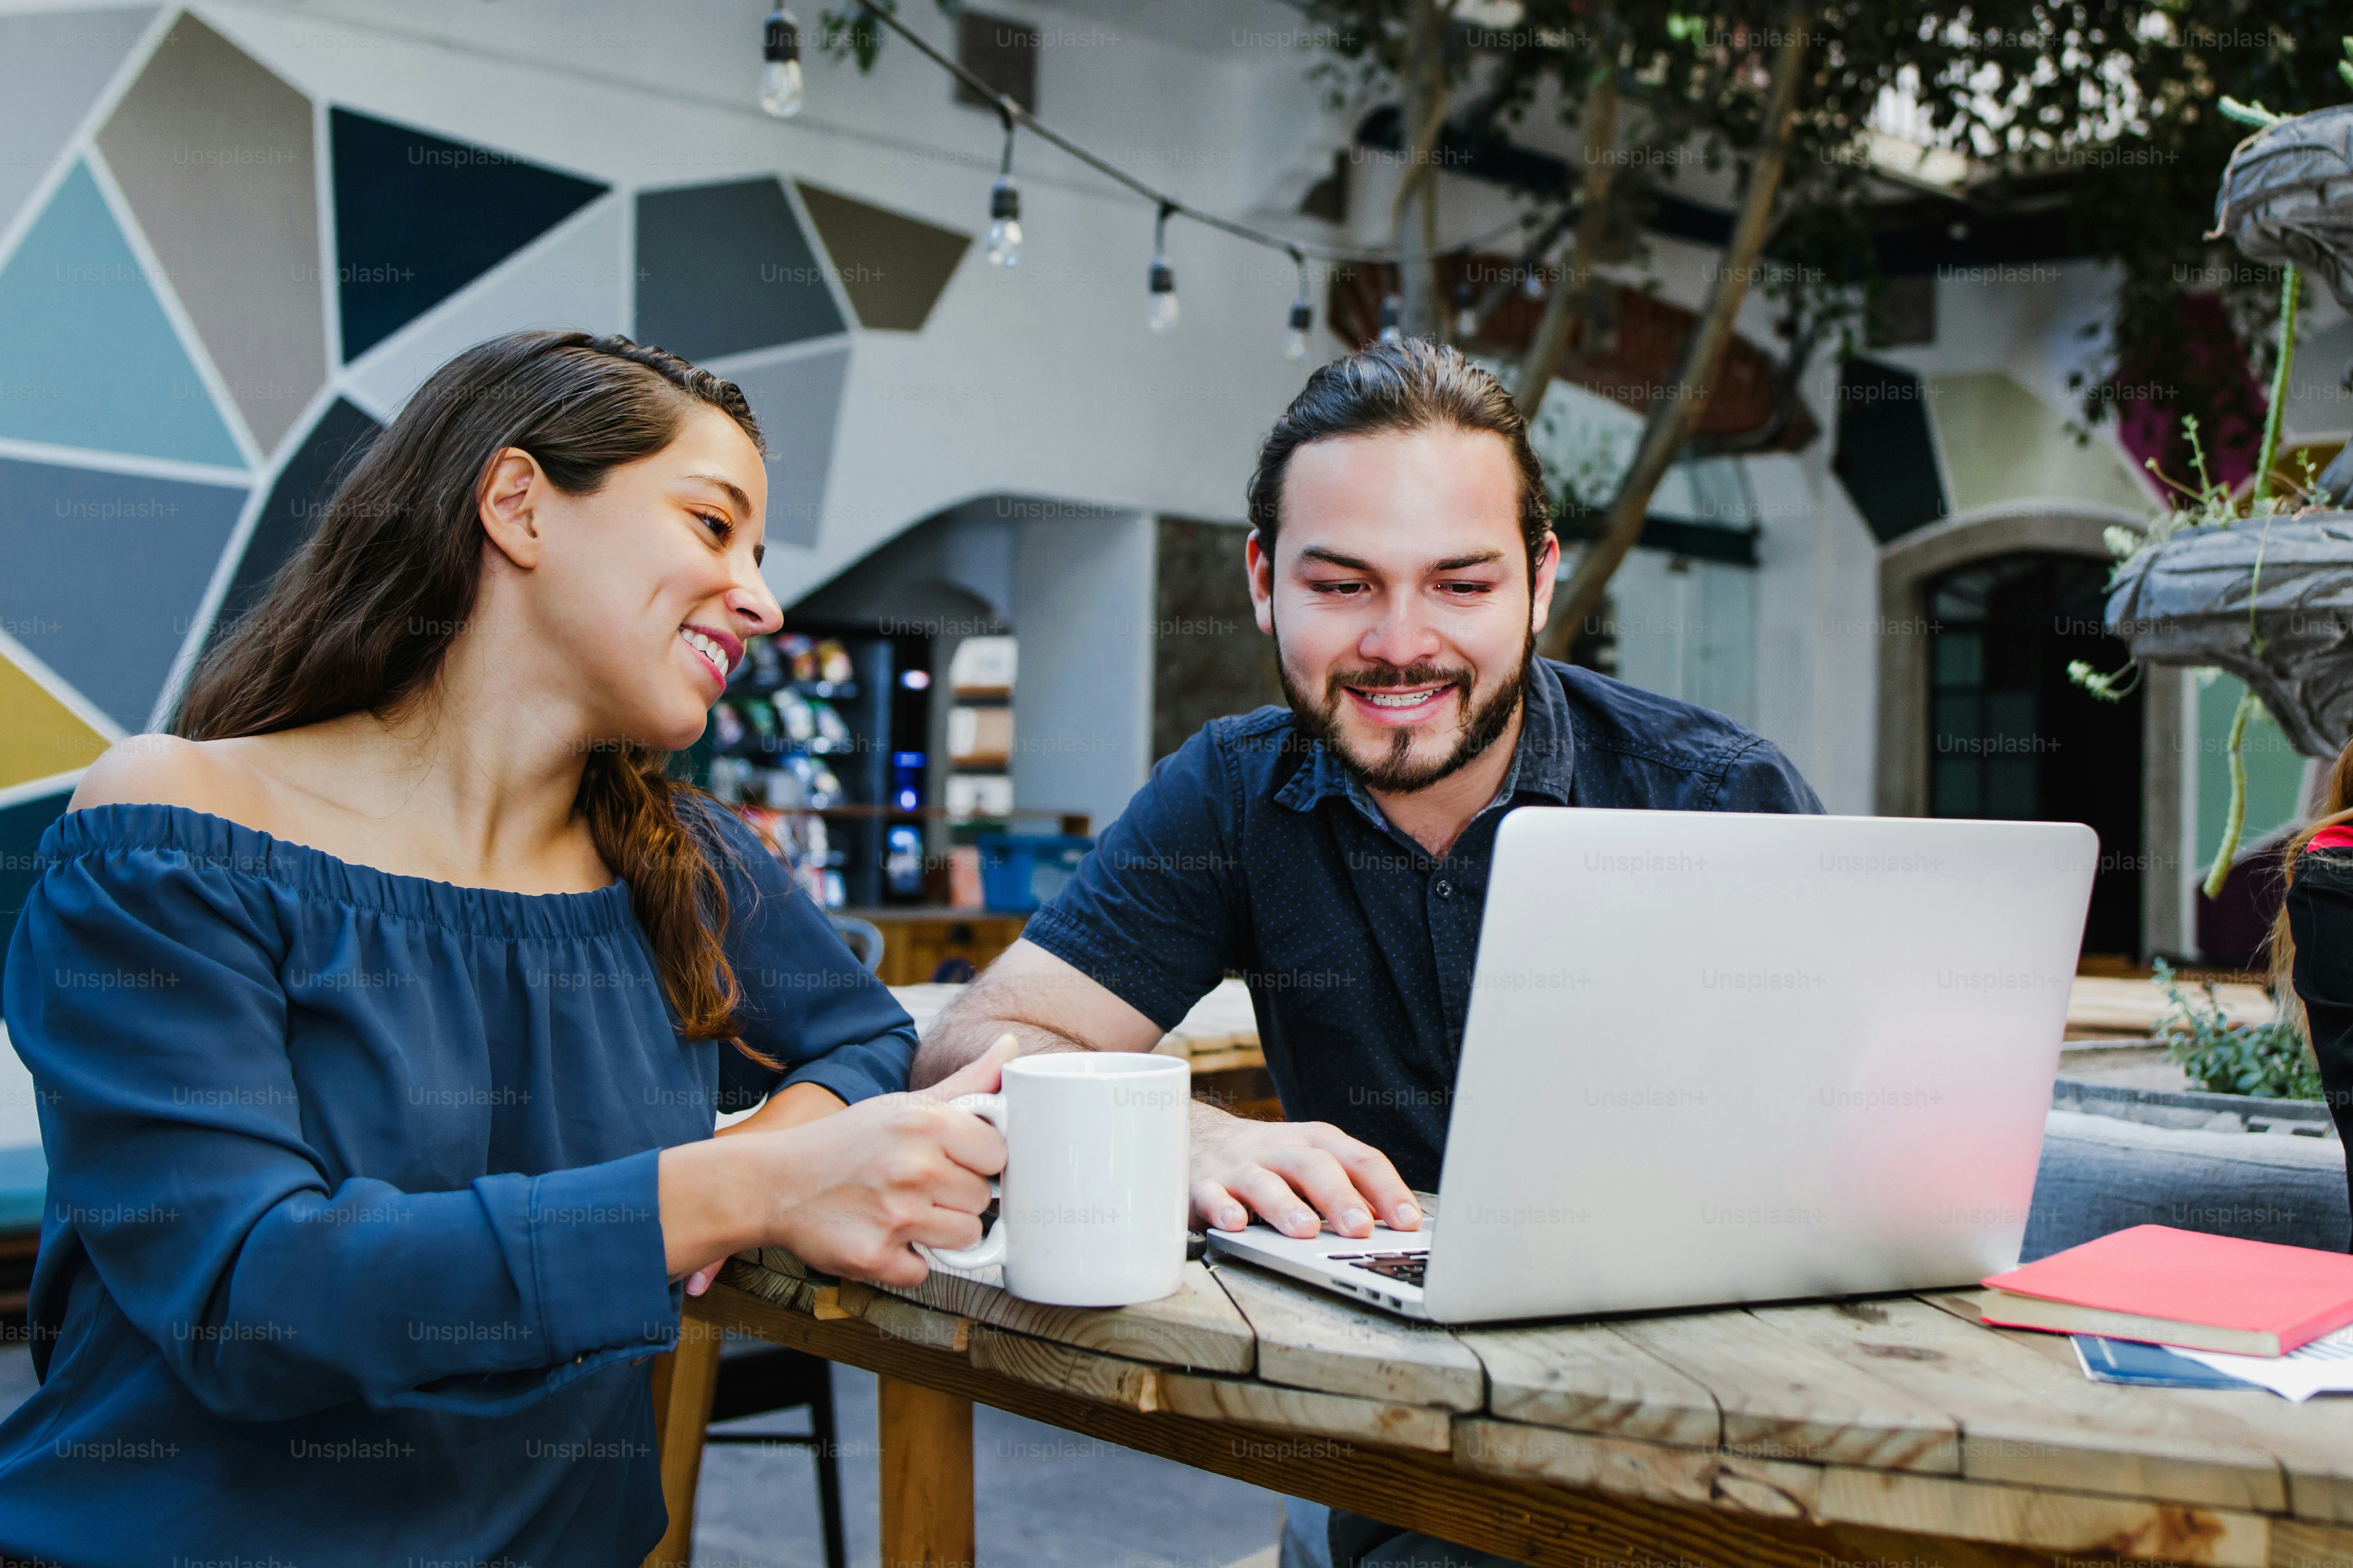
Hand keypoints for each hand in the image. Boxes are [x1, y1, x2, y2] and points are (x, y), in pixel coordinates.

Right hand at [675, 1036, 1017, 1293]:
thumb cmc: (847, 1143)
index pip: (999, 1156)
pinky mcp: (876, 1259)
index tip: (951, 1159)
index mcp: (926, 1124)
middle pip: (982, 1200)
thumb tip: (1013, 1048)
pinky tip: (881, 1234)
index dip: (978, 1161)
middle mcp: (914, 1169)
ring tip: (901, 1209)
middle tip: (916, 1185)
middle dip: (956, 1196)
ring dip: (939, 1231)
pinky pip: (926, 1271)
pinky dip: (907, 1260)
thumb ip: (968, 1084)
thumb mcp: (905, 1105)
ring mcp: (895, 1217)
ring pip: (965, 1238)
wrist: (774, 1183)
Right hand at [1189, 1107, 1419, 1240]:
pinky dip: (1223, 1210)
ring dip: (1286, 1206)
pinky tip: (1235, 1225)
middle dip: (1339, 1197)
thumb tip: (1400, 1225)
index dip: (1387, 1189)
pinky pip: (1213, 1196)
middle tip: (1360, 1230)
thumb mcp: (1313, 1164)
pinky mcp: (1204, 1184)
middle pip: (1314, 1166)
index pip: (1360, 1160)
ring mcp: (1240, 1166)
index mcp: (1316, 1143)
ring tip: (1305, 1232)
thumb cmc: (1269, 1161)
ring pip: (1264, 1181)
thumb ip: (1352, 1190)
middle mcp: (1280, 1149)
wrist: (1198, 1138)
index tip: (1409, 1222)